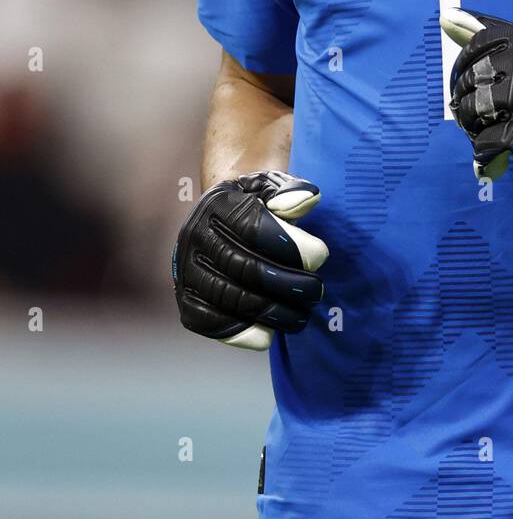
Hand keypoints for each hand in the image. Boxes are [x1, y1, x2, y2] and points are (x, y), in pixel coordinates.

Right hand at [172, 171, 327, 349]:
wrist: (216, 221)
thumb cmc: (252, 204)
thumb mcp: (270, 187)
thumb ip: (291, 191)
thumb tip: (307, 200)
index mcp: (217, 204)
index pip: (254, 229)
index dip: (290, 246)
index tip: (319, 256)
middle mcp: (195, 236)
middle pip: (246, 269)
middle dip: (289, 285)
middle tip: (316, 291)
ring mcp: (187, 270)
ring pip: (233, 299)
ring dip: (275, 313)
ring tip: (302, 315)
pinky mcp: (186, 299)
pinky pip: (213, 322)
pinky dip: (244, 331)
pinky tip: (270, 331)